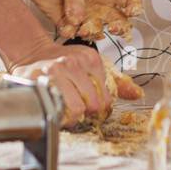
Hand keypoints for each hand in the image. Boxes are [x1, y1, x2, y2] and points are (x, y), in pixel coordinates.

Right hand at [10, 42, 140, 127]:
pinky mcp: (38, 80)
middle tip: (78, 108)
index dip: (100, 107)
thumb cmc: (64, 62)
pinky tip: (55, 106)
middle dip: (86, 112)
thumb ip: (116, 82)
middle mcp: (73, 62)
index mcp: (91, 58)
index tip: (92, 105)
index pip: (106, 97)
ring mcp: (54, 71)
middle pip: (91, 104)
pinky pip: (55, 109)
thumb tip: (138, 94)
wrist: (33, 54)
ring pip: (74, 109)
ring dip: (71, 115)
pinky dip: (57, 114)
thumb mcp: (91, 65)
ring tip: (66, 108)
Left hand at [24, 0, 141, 40]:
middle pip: (119, 22)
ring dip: (93, 33)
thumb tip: (79, 19)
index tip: (130, 12)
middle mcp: (99, 6)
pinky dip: (71, 34)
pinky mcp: (69, 25)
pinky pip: (74, 34)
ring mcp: (85, 17)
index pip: (128, 0)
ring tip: (82, 29)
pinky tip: (65, 27)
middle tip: (113, 29)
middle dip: (120, 28)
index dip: (134, 7)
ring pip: (97, 32)